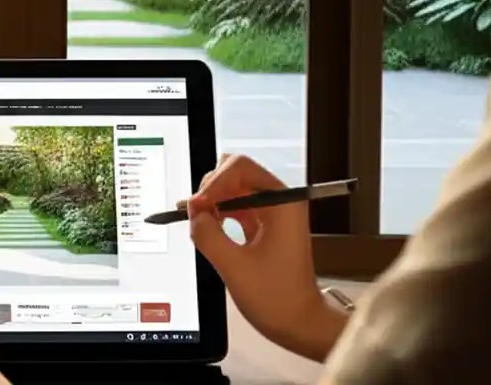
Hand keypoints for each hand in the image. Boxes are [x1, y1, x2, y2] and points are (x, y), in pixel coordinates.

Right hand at [186, 154, 347, 361]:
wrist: (299, 322)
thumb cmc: (276, 297)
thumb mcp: (234, 266)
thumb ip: (208, 235)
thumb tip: (192, 211)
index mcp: (282, 203)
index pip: (240, 167)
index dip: (213, 182)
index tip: (197, 206)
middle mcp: (279, 201)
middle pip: (235, 173)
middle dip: (210, 189)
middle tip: (195, 214)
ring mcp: (271, 212)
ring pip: (231, 188)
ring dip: (211, 201)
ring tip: (196, 221)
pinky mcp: (263, 225)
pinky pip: (233, 206)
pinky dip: (216, 212)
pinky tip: (206, 227)